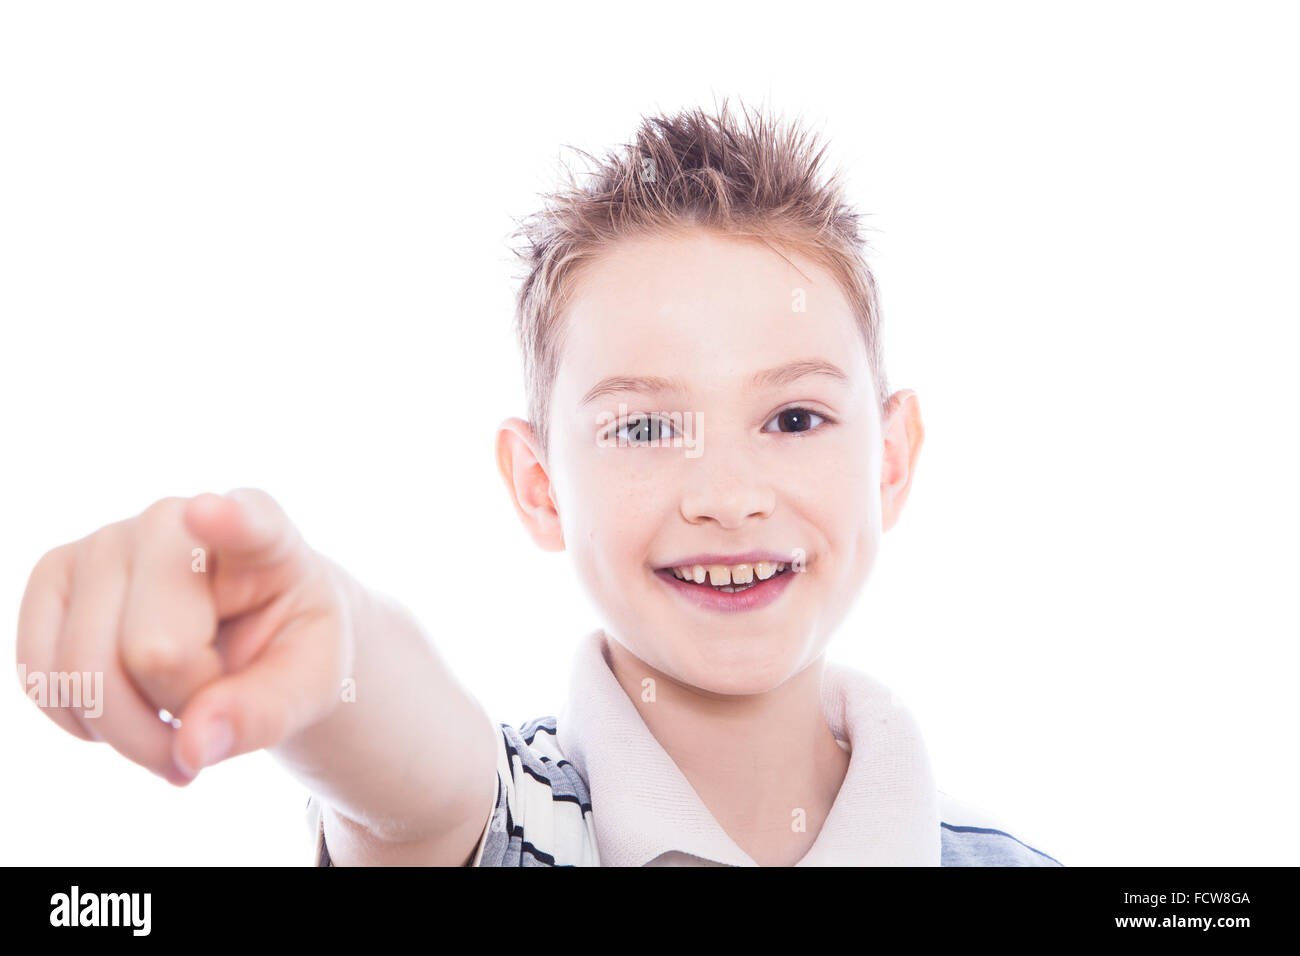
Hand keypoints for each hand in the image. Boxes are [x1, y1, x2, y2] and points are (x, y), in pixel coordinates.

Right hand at [15, 489, 351, 785]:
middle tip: (215, 712)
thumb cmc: (290, 647)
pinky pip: (39, 676)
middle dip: (182, 711)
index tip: (210, 511)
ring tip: (177, 724)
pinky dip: (83, 724)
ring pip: (82, 671)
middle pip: (150, 651)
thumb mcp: (312, 685)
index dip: (228, 522)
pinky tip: (129, 710)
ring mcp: (103, 543)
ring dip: (130, 734)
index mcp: (265, 536)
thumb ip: (263, 714)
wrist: (252, 630)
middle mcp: (172, 521)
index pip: (248, 525)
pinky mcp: (53, 578)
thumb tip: (192, 748)